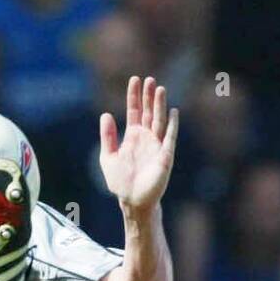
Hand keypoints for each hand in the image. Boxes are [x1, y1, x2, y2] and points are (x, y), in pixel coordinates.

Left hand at [99, 76, 177, 216]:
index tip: (135, 80)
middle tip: (149, 79)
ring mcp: (156, 146)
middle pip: (148, 112)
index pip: (134, 111)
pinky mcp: (164, 157)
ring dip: (159, 105)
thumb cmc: (120, 182)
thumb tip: (106, 114)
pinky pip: (169, 139)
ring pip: (159, 121)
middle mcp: (146, 138)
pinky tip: (173, 112)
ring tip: (160, 89)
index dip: (134, 96)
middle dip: (148, 96)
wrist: (133, 201)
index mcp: (133, 136)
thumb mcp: (108, 157)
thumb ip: (107, 136)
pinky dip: (171, 126)